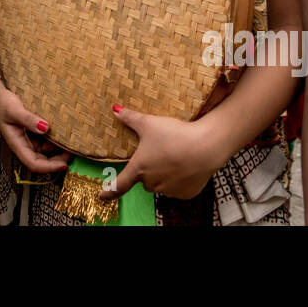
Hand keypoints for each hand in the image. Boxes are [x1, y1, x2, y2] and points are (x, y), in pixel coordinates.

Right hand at [0, 78, 69, 173]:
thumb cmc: (0, 102)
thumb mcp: (14, 109)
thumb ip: (28, 119)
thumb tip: (46, 128)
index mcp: (16, 144)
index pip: (34, 164)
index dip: (49, 167)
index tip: (65, 164)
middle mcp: (23, 144)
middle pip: (42, 160)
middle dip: (57, 160)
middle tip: (73, 152)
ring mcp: (28, 138)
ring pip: (45, 150)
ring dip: (58, 150)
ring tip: (71, 141)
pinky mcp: (32, 131)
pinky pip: (45, 140)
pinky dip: (55, 139)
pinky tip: (63, 132)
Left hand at [100, 106, 228, 202]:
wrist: (206, 147)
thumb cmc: (175, 135)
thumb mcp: (149, 123)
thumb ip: (130, 118)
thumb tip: (115, 110)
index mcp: (139, 168)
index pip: (119, 185)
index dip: (108, 192)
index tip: (101, 196)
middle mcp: (152, 183)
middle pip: (145, 178)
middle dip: (150, 168)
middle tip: (161, 152)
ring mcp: (169, 190)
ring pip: (161, 184)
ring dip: (165, 174)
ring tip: (177, 156)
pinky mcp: (186, 194)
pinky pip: (178, 188)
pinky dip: (180, 179)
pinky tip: (187, 165)